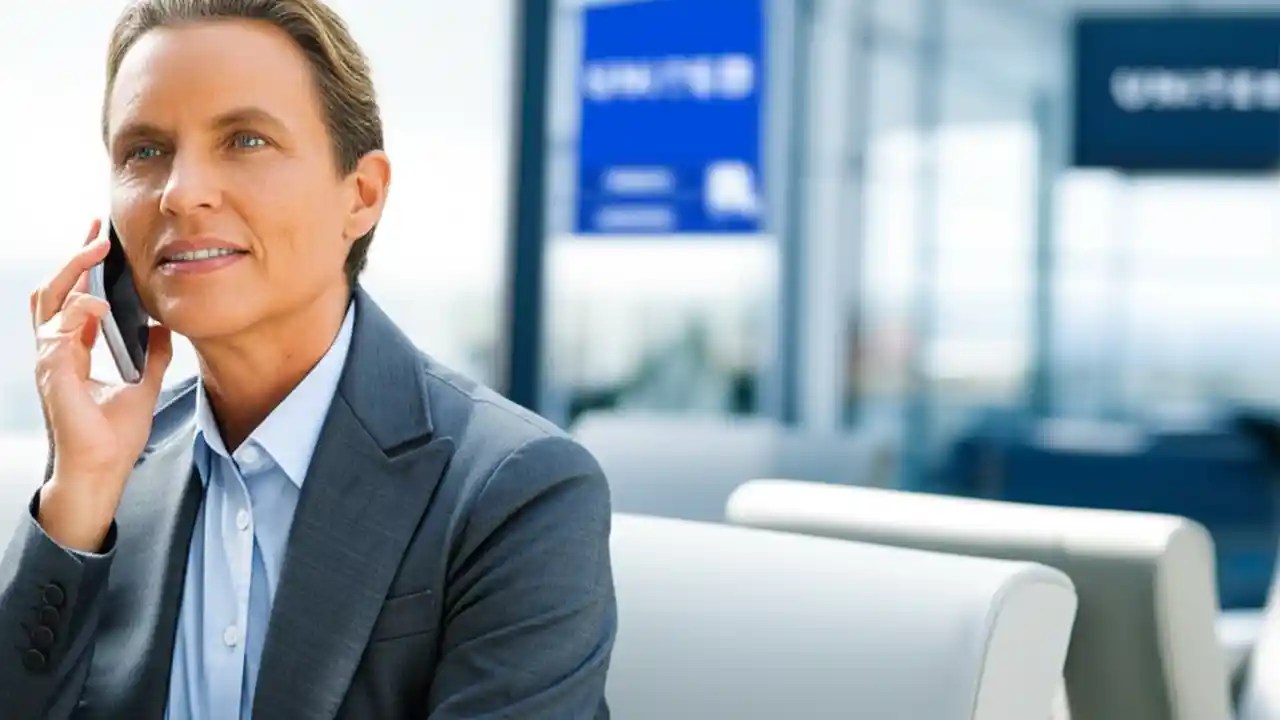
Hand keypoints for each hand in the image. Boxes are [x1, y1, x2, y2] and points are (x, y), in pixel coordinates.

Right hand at [31, 219, 172, 550]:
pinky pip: (58, 333)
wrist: (103, 470)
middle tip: (99, 233)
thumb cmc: (113, 435)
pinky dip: (76, 313)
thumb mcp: (143, 384)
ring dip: (73, 273)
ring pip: (49, 302)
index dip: (81, 266)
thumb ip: (152, 354)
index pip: (69, 297)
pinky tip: (98, 303)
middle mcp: (56, 352)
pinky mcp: (54, 376)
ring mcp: (50, 362)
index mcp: (72, 351)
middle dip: (73, 257)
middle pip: (53, 290)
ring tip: (98, 251)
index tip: (101, 238)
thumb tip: (164, 327)